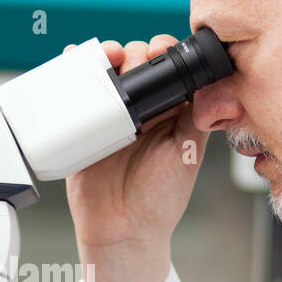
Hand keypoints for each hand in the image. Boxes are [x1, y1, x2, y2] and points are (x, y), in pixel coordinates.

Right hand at [65, 35, 210, 281]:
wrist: (121, 230)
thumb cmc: (159, 199)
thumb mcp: (187, 154)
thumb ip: (196, 117)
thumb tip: (207, 81)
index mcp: (172, 111)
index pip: (170, 67)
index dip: (164, 51)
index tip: (160, 51)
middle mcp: (143, 109)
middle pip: (137, 61)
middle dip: (135, 53)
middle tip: (133, 65)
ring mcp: (112, 115)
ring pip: (109, 71)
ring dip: (107, 55)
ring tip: (109, 58)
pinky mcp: (84, 125)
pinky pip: (78, 91)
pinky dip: (75, 70)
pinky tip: (76, 59)